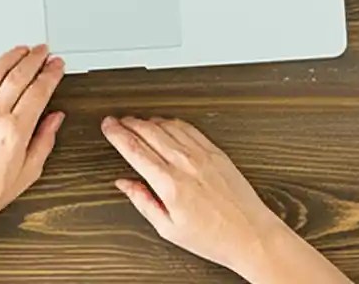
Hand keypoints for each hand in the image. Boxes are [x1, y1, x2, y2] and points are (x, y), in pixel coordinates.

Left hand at [0, 45, 65, 230]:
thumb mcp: (29, 171)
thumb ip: (44, 140)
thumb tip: (55, 119)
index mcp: (15, 130)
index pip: (38, 90)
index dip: (50, 73)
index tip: (57, 65)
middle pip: (18, 75)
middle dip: (34, 59)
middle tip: (43, 51)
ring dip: (10, 57)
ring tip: (21, 50)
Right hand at [101, 117, 350, 283]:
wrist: (251, 236)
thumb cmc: (214, 237)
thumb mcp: (168, 228)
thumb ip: (142, 201)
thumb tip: (124, 184)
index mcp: (170, 185)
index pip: (134, 149)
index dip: (116, 133)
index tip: (107, 126)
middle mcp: (185, 165)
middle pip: (148, 131)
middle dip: (127, 122)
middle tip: (116, 121)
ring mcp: (202, 156)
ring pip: (167, 125)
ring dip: (148, 120)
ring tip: (136, 122)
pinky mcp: (216, 152)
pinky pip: (189, 128)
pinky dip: (172, 122)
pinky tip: (165, 124)